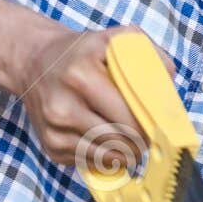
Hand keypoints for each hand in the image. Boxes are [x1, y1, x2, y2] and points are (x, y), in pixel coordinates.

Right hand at [14, 23, 175, 168]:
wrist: (34, 62)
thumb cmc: (83, 52)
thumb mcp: (116, 39)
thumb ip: (149, 56)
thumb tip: (168, 86)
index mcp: (80, 76)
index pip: (128, 119)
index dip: (150, 128)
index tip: (159, 126)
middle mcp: (62, 106)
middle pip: (119, 142)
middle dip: (141, 142)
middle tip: (149, 134)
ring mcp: (54, 130)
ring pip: (106, 157)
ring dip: (125, 152)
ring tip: (130, 137)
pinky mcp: (50, 147)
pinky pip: (90, 162)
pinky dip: (105, 155)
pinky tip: (105, 137)